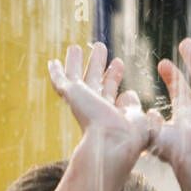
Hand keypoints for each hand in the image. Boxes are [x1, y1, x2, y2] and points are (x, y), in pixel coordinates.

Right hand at [48, 42, 154, 169]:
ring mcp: (82, 102)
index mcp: (109, 117)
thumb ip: (132, 106)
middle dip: (97, 64)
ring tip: (76, 47)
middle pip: (93, 82)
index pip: (109, 93)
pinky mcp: (72, 95)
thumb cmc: (130, 138)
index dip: (113, 77)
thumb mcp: (138, 118)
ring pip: (76, 78)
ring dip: (76, 62)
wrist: (113, 143)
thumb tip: (128, 94)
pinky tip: (52, 62)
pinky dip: (56, 72)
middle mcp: (93, 109)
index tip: (118, 62)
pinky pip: (61, 81)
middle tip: (100, 47)